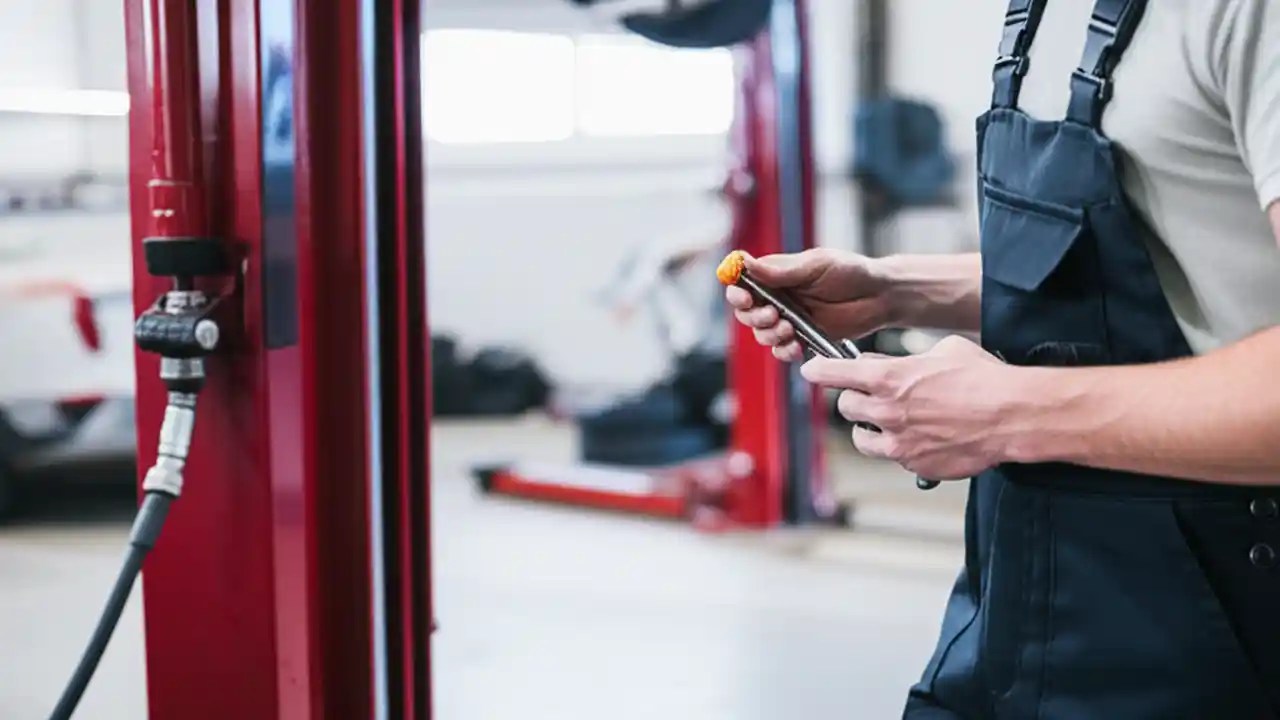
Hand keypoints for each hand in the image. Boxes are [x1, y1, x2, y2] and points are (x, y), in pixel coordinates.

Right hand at [725, 249, 892, 361]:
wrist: (880, 296)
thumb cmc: (851, 272)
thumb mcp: (816, 264)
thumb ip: (781, 270)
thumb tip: (745, 263)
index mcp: (777, 275)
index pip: (743, 284)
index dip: (738, 293)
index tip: (745, 297)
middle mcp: (779, 297)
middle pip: (746, 313)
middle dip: (754, 317)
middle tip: (773, 315)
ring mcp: (790, 319)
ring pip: (762, 334)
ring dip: (770, 334)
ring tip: (789, 328)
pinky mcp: (803, 339)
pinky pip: (782, 351)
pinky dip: (784, 351)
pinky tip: (796, 346)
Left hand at [800, 336, 1020, 479]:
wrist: (1011, 416)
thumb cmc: (984, 379)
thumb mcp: (943, 351)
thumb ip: (906, 359)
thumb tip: (889, 364)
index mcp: (889, 378)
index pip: (834, 373)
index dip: (818, 370)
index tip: (812, 370)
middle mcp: (886, 411)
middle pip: (844, 406)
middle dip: (852, 398)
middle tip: (867, 394)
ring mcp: (898, 442)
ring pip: (860, 437)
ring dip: (867, 427)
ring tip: (885, 420)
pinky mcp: (913, 463)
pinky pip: (890, 456)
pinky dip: (895, 447)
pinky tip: (915, 436)